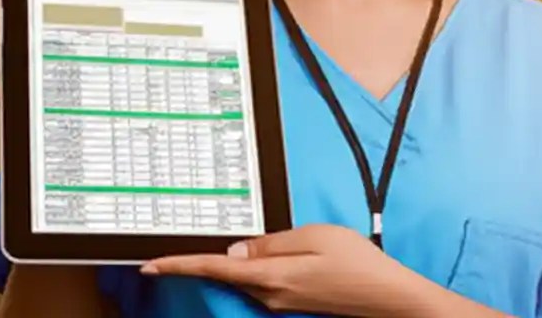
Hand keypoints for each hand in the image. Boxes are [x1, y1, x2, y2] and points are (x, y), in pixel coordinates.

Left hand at [139, 225, 443, 316]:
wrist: (393, 299)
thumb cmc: (359, 265)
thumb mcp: (313, 237)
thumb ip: (270, 243)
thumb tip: (235, 252)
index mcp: (270, 278)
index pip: (213, 269)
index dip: (177, 265)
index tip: (147, 264)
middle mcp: (270, 295)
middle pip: (224, 273)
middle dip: (201, 260)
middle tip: (173, 248)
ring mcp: (281, 303)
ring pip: (244, 278)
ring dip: (229, 264)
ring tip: (225, 245)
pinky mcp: (293, 303)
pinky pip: (262, 282)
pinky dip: (251, 269)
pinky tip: (260, 257)